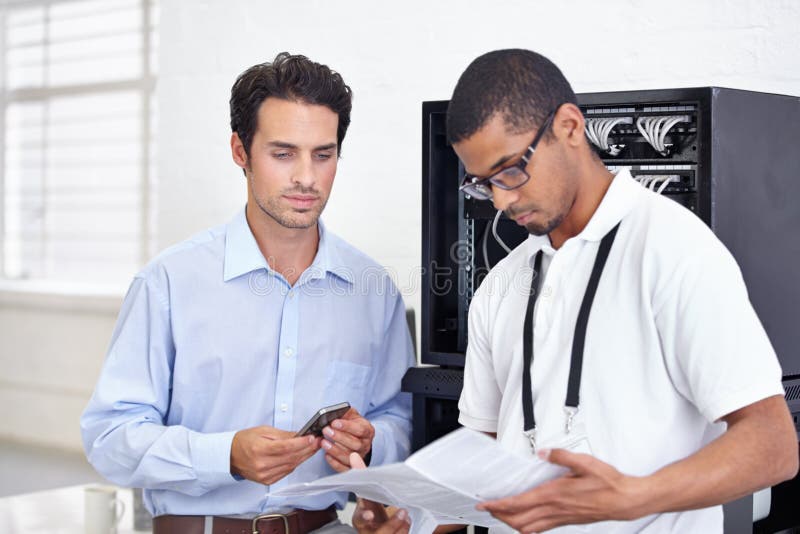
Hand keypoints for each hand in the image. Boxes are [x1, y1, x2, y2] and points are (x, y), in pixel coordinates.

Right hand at [230, 426, 320, 484]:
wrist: (230, 456)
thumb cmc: (245, 441)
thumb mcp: (263, 431)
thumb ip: (283, 434)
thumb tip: (300, 435)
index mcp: (259, 449)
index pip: (285, 447)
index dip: (301, 443)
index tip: (312, 438)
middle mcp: (262, 464)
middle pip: (291, 458)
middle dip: (307, 449)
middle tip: (318, 442)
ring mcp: (264, 475)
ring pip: (291, 466)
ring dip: (304, 457)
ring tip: (312, 448)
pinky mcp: (267, 481)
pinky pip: (286, 472)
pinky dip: (295, 464)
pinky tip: (301, 457)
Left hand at [321, 408, 374, 471]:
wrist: (358, 439)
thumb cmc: (353, 426)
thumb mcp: (352, 416)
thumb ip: (345, 413)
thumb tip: (334, 412)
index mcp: (368, 431)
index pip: (360, 430)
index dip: (347, 426)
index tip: (334, 422)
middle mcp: (365, 445)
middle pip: (355, 444)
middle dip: (339, 437)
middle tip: (326, 431)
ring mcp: (359, 457)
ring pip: (349, 457)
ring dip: (335, 450)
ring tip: (323, 443)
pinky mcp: (352, 467)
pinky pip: (344, 468)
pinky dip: (335, 463)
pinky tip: (326, 455)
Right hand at [350, 453, 410, 533]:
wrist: (376, 529)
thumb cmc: (371, 511)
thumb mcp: (367, 497)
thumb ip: (362, 478)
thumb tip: (354, 456)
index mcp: (359, 518)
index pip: (360, 517)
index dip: (365, 516)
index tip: (370, 514)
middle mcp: (368, 531)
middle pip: (378, 533)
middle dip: (391, 524)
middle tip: (403, 511)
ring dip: (402, 526)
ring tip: (407, 516)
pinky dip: (405, 530)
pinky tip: (407, 521)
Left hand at [477, 448, 644, 532]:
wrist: (626, 500)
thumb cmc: (608, 483)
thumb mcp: (585, 462)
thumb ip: (562, 456)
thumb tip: (543, 453)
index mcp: (555, 494)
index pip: (519, 503)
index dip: (499, 505)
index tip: (485, 503)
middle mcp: (555, 509)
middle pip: (519, 520)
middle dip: (500, 516)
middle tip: (487, 509)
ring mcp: (561, 518)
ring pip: (529, 527)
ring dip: (512, 523)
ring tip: (501, 515)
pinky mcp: (568, 521)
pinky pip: (542, 528)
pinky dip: (528, 526)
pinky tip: (526, 520)